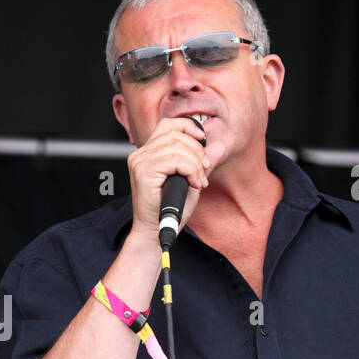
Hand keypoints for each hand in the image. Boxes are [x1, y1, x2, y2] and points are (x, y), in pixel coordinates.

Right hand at [128, 117, 225, 236]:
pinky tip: (192, 183)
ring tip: (198, 181)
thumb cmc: (169, 211)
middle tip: (203, 172)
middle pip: (176, 135)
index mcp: (147, 153)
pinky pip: (175, 160)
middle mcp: (140, 155)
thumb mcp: (191, 181)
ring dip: (195, 164)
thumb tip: (218, 146)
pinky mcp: (144, 172)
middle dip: (197, 152)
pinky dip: (191, 170)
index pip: (168, 125)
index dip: (188, 127)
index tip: (203, 139)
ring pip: (178, 147)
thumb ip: (202, 163)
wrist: (155, 232)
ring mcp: (140, 162)